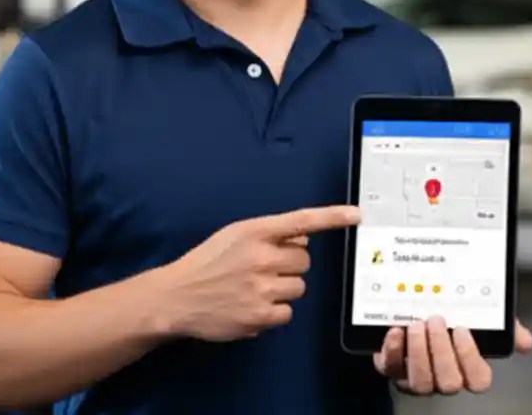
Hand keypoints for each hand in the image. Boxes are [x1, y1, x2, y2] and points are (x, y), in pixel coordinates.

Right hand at [159, 205, 360, 341]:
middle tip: (262, 269)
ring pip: (299, 287)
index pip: (300, 221)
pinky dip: (273, 311)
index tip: (356, 215)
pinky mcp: (260, 315)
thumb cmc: (205, 264)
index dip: (331, 217)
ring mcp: (261, 287)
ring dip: (283, 288)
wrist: (176, 297)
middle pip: (304, 259)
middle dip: (289, 264)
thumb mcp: (233, 236)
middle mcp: (259, 257)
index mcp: (252, 232)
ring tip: (254, 288)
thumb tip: (304, 238)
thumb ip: (268, 235)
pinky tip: (251, 305)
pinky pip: (287, 312)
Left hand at [373, 317, 531, 395]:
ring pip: (421, 382)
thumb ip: (504, 328)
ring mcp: (416, 378)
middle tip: (435, 320)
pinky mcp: (391, 368)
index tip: (462, 329)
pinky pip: (390, 368)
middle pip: (449, 383)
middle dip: (442, 351)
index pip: (478, 380)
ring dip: (418, 351)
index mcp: (467, 369)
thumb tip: (525, 341)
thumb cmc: (451, 318)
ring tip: (417, 324)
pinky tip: (396, 330)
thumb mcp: (481, 318)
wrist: (411, 309)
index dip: (470, 357)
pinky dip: (392, 349)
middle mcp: (443, 378)